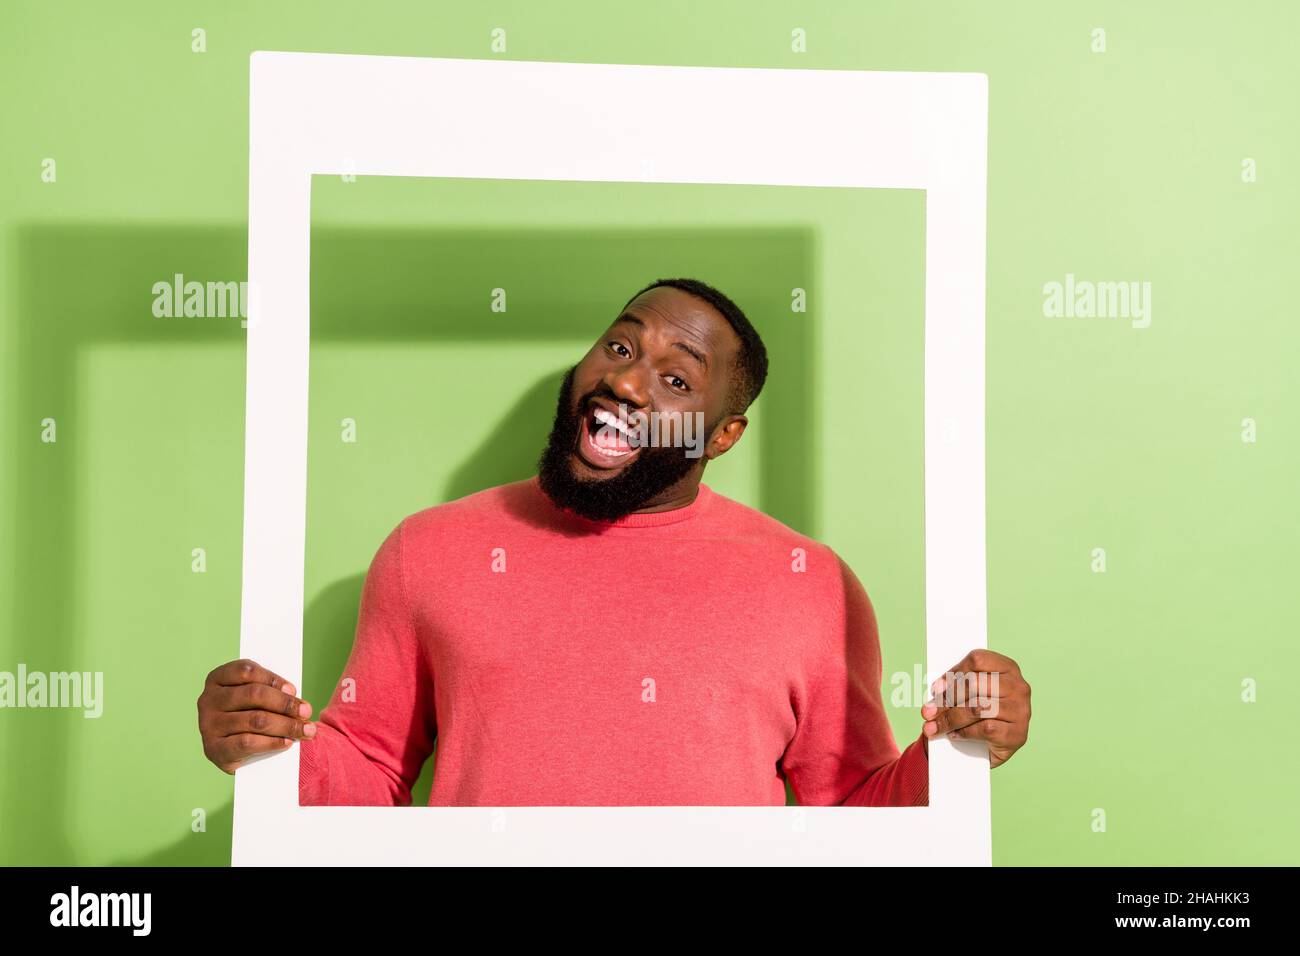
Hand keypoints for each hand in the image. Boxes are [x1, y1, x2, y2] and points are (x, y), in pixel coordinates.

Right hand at [197, 659, 315, 773]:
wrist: (233, 751)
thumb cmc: (250, 713)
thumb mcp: (255, 697)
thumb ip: (270, 691)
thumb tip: (296, 700)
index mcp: (217, 678)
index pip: (246, 671)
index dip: (272, 679)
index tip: (293, 689)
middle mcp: (208, 699)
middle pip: (254, 694)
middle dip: (285, 703)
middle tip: (306, 711)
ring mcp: (209, 725)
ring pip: (256, 720)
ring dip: (287, 725)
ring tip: (306, 729)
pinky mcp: (214, 750)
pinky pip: (247, 743)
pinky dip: (271, 742)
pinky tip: (287, 742)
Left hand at [920, 649, 1029, 768]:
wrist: (994, 746)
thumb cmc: (979, 712)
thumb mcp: (970, 694)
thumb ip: (956, 686)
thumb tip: (937, 691)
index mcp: (1007, 668)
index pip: (978, 660)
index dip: (953, 673)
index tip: (936, 688)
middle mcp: (1018, 687)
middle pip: (975, 684)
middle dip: (946, 699)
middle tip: (928, 711)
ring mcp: (1021, 711)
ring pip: (978, 708)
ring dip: (950, 719)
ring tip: (933, 726)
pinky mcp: (1018, 734)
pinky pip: (986, 729)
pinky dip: (965, 732)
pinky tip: (955, 734)